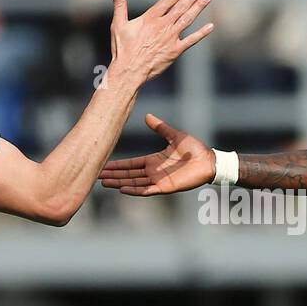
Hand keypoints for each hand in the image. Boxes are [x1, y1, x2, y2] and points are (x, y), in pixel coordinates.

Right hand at [99, 114, 215, 195]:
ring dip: (120, 182)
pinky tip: (122, 189)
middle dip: (114, 174)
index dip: (118, 165)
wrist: (209, 160)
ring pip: (134, 182)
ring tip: (105, 182)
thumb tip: (147, 116)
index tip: (105, 165)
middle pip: (129, 174)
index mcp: (154, 161)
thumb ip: (160, 127)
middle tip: (97, 174)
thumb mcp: (174, 135)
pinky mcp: (165, 187)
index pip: (131, 164)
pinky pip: (147, 190)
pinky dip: (135, 190)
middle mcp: (154, 172)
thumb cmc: (194, 149)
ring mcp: (158, 180)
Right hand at [107, 0, 213, 84]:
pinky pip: (191, 40)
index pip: (168, 0)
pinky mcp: (175, 51)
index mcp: (150, 18)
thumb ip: (119, 6)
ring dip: (199, 7)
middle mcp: (162, 26)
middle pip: (181, 7)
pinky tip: (211, 26)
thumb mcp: (118, 25)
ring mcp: (170, 38)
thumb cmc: (122, 49)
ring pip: (188, 19)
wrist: (129, 71)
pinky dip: (201, 33)